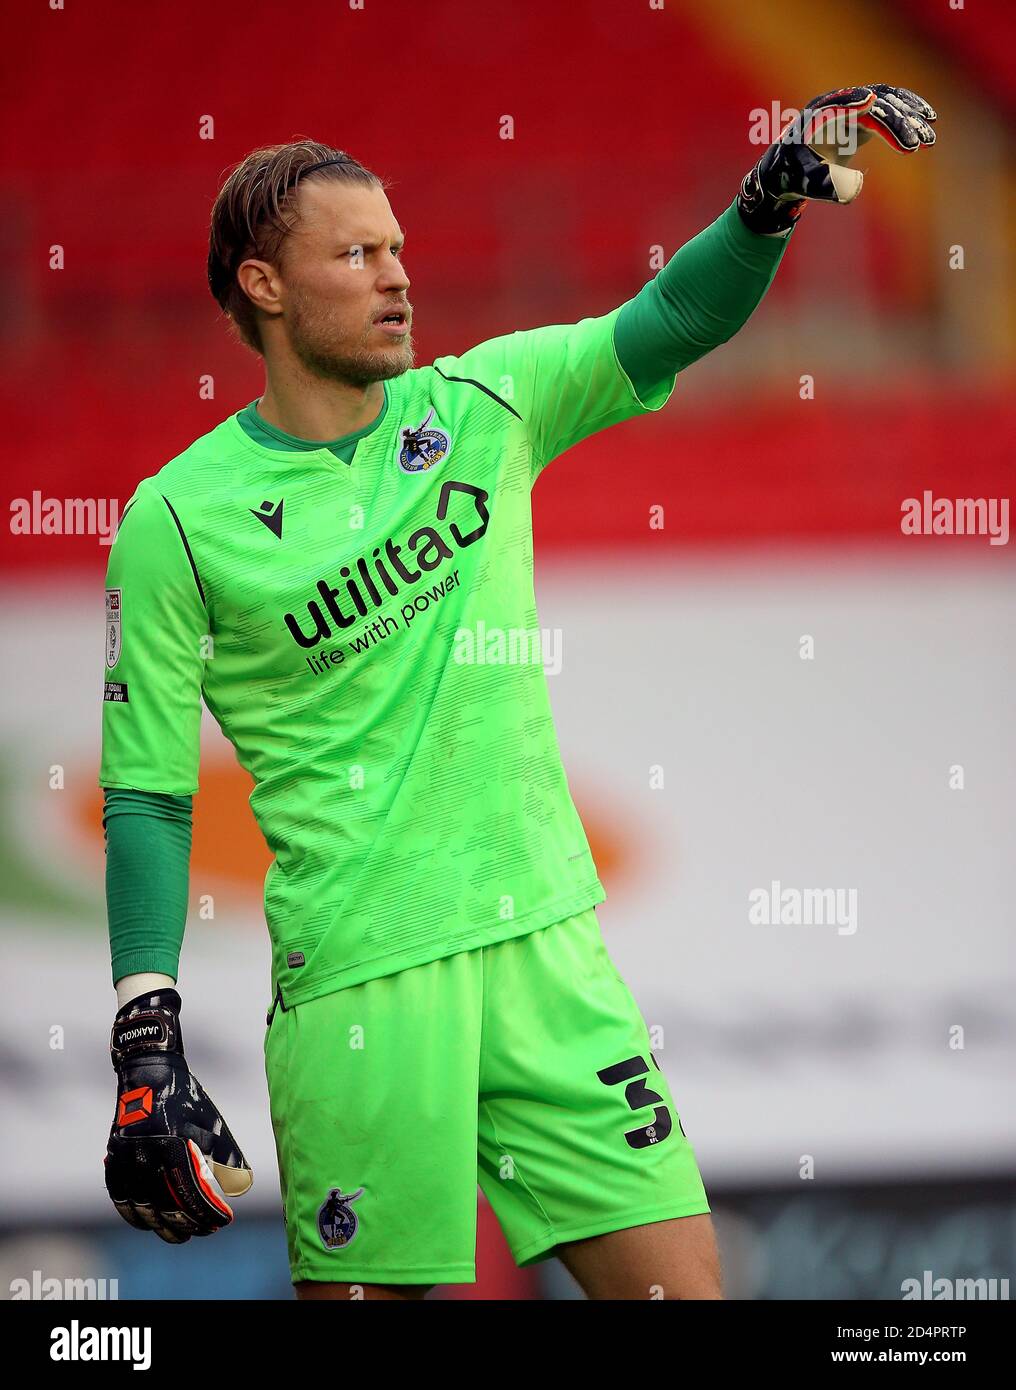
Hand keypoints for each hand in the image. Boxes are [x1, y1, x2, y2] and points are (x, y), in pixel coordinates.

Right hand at [104, 987, 252, 1241]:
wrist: (147, 1070)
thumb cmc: (185, 1096)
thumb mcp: (212, 1121)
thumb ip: (225, 1155)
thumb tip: (239, 1186)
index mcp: (175, 1144)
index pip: (191, 1192)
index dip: (207, 1213)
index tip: (223, 1222)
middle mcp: (147, 1153)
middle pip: (166, 1205)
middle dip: (187, 1224)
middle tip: (204, 1232)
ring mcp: (127, 1156)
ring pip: (142, 1205)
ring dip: (161, 1226)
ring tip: (179, 1235)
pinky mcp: (114, 1155)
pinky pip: (119, 1194)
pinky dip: (132, 1213)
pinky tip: (146, 1223)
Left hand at [737, 84, 937, 234]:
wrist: (787, 170)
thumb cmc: (793, 176)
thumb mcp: (805, 183)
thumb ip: (827, 185)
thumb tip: (857, 188)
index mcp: (819, 114)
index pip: (845, 105)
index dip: (860, 104)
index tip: (875, 103)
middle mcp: (837, 103)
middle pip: (872, 103)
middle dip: (895, 122)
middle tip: (916, 146)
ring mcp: (851, 106)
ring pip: (886, 101)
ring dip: (909, 117)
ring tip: (928, 140)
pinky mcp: (861, 114)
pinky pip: (889, 107)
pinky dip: (908, 113)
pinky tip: (927, 122)